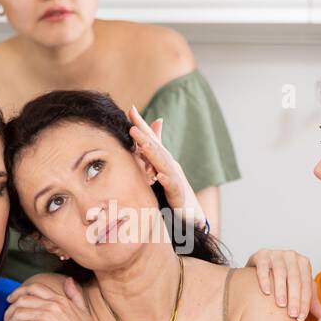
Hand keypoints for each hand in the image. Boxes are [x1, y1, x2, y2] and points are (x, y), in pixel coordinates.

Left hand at [3, 277, 100, 320]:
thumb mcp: (84, 311)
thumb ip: (75, 295)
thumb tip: (68, 280)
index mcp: (59, 300)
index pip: (34, 288)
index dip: (18, 292)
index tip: (11, 300)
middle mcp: (51, 305)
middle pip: (21, 300)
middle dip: (9, 311)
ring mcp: (44, 316)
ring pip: (16, 314)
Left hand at [127, 105, 206, 230]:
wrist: (190, 211)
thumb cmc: (173, 188)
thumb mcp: (161, 168)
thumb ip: (154, 151)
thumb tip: (150, 132)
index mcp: (163, 159)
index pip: (151, 139)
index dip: (142, 125)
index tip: (130, 109)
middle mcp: (170, 165)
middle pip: (156, 148)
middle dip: (145, 136)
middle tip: (132, 126)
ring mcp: (175, 178)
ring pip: (164, 164)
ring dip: (153, 154)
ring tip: (142, 145)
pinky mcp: (178, 194)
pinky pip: (172, 187)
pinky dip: (166, 180)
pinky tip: (159, 176)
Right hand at [244, 249, 318, 320]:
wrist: (262, 264)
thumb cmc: (283, 278)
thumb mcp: (299, 287)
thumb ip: (311, 301)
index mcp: (303, 263)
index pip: (306, 285)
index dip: (305, 302)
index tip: (301, 317)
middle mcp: (291, 256)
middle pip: (295, 279)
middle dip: (295, 298)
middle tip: (292, 314)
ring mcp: (276, 254)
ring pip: (280, 272)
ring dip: (281, 290)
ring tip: (281, 305)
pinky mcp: (262, 255)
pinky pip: (263, 267)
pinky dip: (265, 280)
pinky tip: (266, 292)